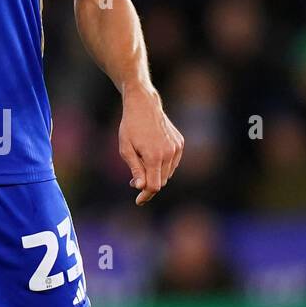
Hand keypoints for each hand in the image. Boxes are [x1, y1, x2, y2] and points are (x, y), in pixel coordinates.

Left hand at [118, 84, 183, 204]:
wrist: (144, 105)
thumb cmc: (130, 127)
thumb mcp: (126, 149)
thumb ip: (135, 169)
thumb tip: (141, 188)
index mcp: (154, 156)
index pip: (154, 186)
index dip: (146, 195)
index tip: (138, 201)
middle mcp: (169, 153)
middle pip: (162, 181)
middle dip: (148, 185)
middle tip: (133, 181)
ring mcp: (176, 148)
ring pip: (168, 173)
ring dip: (156, 175)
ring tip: (140, 166)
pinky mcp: (180, 143)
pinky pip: (172, 163)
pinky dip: (163, 165)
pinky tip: (151, 156)